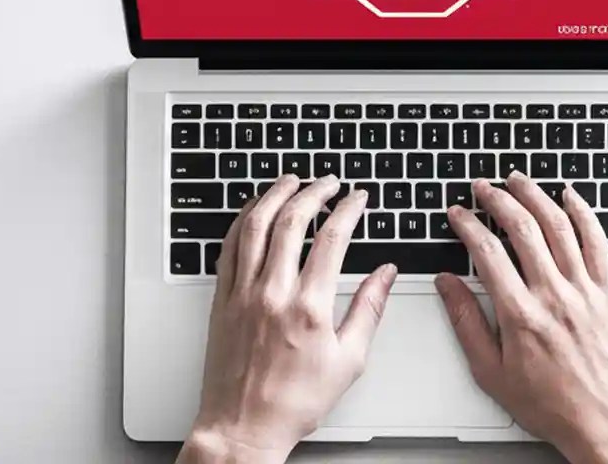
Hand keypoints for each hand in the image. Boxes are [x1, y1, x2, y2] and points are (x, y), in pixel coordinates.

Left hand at [180, 175, 395, 463]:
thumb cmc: (294, 402)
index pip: (333, 238)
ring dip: (275, 195)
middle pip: (292, 221)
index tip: (358, 197)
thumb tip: (386, 274)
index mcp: (309, 308)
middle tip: (328, 182)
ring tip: (291, 181)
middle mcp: (273, 294)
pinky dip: (242, 221)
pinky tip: (254, 211)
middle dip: (314, 192)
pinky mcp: (221, 300)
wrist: (243, 427)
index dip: (349, 209)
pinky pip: (229, 247)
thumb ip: (369, 309)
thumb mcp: (349, 360)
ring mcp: (242, 294)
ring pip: (255, 226)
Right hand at [435, 173, 607, 463]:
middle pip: (523, 228)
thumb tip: (447, 285)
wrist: (603, 422)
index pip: (488, 252)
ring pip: (559, 226)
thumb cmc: (549, 404)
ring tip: (518, 180)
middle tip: (483, 187)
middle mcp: (554, 296)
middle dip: (497, 199)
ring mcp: (585, 291)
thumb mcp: (491, 372)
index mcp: (521, 315)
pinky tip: (570, 197)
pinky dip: (583, 214)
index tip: (457, 214)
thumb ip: (466, 322)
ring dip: (536, 196)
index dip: (467, 225)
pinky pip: (597, 242)